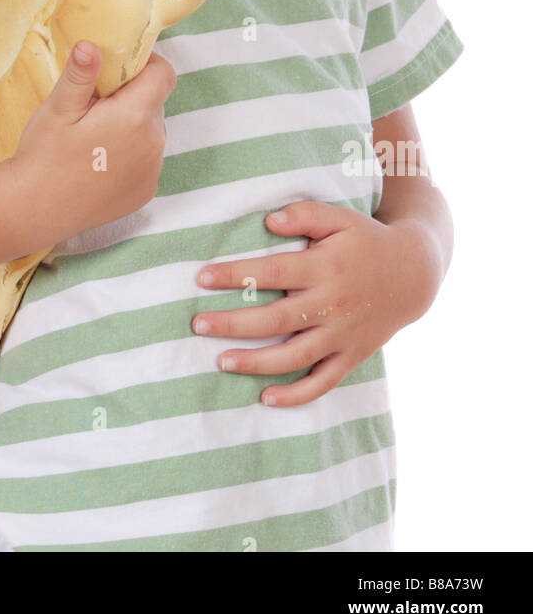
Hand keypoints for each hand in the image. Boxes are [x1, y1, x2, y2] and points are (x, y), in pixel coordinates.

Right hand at [11, 40, 176, 248]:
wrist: (34, 211)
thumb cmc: (43, 155)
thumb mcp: (58, 108)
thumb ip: (81, 75)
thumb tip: (92, 44)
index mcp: (135, 116)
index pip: (163, 74)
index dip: (146, 64)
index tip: (118, 68)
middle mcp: (154, 144)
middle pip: (155, 103)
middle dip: (132, 97)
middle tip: (94, 105)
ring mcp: (152, 171)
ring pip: (151, 132)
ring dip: (132, 126)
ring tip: (94, 136)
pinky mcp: (145, 192)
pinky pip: (147, 160)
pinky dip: (131, 154)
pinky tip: (99, 162)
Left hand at [191, 201, 439, 406]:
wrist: (414, 273)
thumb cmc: (366, 240)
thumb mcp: (341, 217)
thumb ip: (305, 214)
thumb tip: (268, 221)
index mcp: (325, 267)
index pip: (271, 273)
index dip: (235, 275)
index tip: (202, 278)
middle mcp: (332, 304)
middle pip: (275, 319)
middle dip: (233, 324)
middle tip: (198, 325)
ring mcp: (342, 335)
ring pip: (294, 357)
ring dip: (255, 363)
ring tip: (221, 361)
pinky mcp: (352, 356)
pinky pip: (323, 382)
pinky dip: (296, 395)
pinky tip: (266, 398)